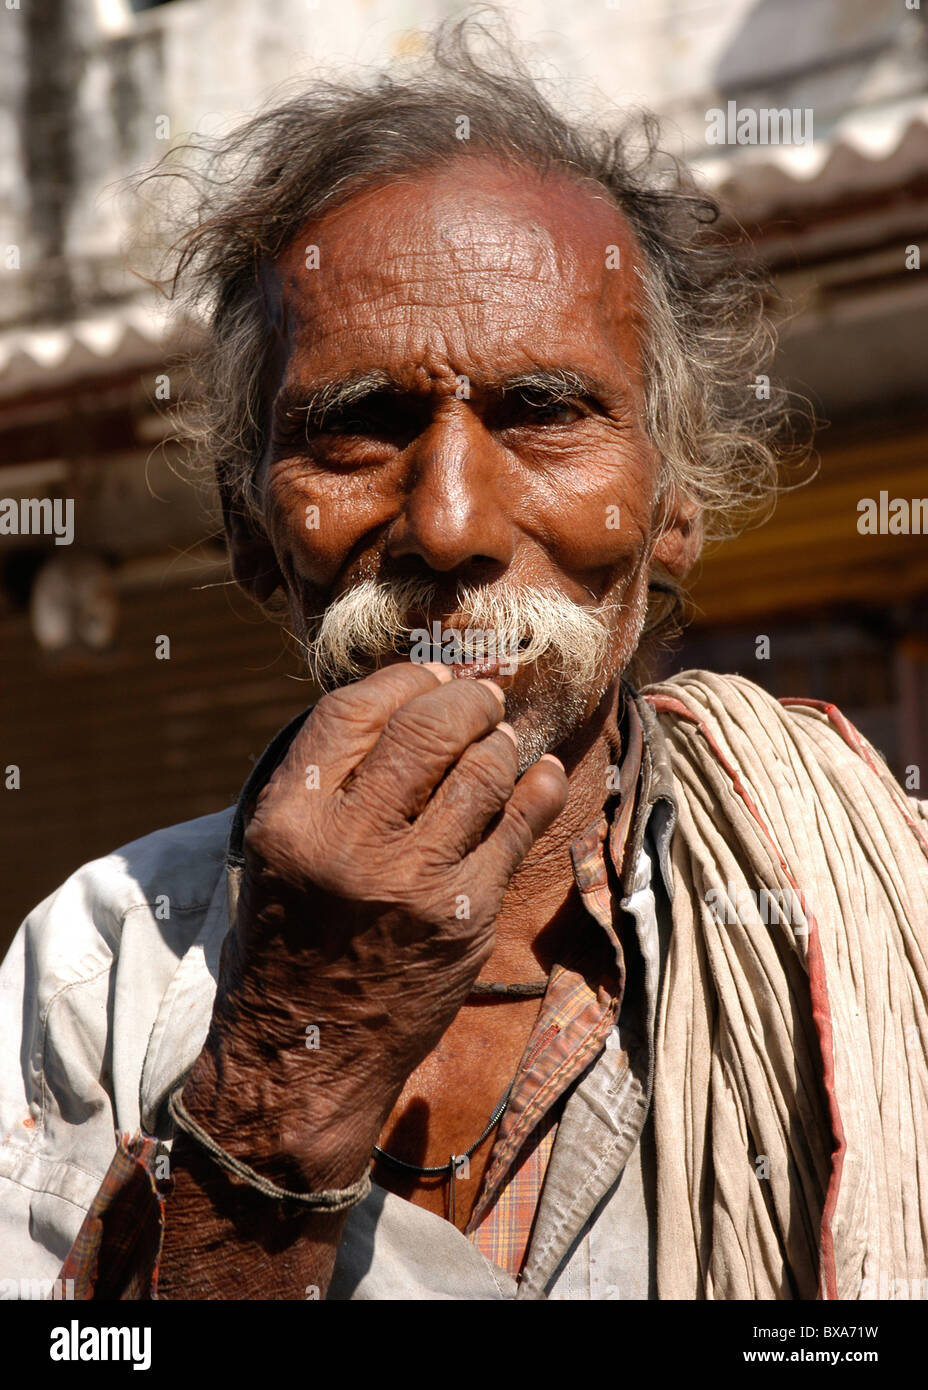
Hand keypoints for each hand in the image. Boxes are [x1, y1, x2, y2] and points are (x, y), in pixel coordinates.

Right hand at [206, 661, 567, 1156]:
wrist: (306, 1056)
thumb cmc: (290, 941)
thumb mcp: (276, 850)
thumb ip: (328, 776)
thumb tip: (410, 699)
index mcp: (289, 818)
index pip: (356, 709)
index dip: (406, 677)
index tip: (433, 674)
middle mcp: (347, 843)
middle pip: (428, 727)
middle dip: (467, 697)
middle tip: (482, 696)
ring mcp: (411, 881)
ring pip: (481, 770)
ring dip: (500, 744)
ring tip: (499, 743)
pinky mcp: (463, 917)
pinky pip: (517, 827)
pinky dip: (537, 788)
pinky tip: (541, 775)